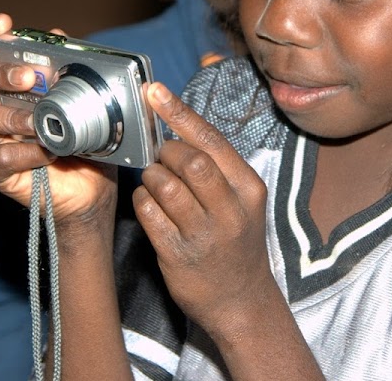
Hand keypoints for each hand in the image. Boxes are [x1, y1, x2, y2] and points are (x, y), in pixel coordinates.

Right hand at [0, 14, 118, 234]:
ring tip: (40, 120)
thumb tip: (56, 34)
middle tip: (28, 77)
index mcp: (5, 79)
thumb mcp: (82, 95)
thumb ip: (67, 64)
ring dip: (11, 114)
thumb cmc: (82, 134)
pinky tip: (49, 151)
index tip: (3, 23)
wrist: (92, 186)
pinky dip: (26, 152)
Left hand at [133, 83, 279, 334]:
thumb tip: (176, 127)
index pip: (212, 141)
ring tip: (155, 182)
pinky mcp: (178, 255)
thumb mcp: (242, 201)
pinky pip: (148, 213)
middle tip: (161, 157)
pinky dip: (142, 201)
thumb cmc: (235, 240)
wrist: (240, 299)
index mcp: (249, 188)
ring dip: (151, 176)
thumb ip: (217, 167)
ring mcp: (205, 235)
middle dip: (166, 152)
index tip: (154, 91)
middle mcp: (231, 210)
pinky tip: (149, 205)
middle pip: (190, 160)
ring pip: (165, 185)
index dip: (179, 112)